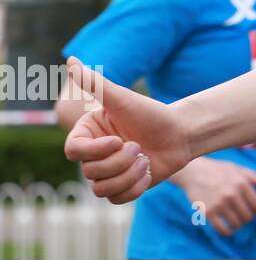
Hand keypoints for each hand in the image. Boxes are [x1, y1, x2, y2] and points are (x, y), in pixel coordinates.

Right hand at [63, 57, 194, 202]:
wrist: (180, 133)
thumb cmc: (152, 113)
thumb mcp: (123, 99)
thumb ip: (95, 83)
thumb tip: (71, 60)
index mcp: (88, 133)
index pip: (73, 151)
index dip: (95, 151)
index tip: (119, 141)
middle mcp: (94, 154)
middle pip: (89, 172)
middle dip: (120, 161)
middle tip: (140, 147)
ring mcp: (107, 172)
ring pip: (101, 189)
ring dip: (128, 176)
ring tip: (145, 160)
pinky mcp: (122, 186)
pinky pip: (116, 199)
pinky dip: (134, 188)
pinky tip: (148, 172)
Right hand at [172, 157, 255, 235]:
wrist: (194, 173)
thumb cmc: (218, 170)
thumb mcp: (237, 168)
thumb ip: (254, 176)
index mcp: (241, 183)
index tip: (255, 213)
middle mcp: (232, 194)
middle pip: (247, 216)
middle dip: (248, 219)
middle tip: (244, 218)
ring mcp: (219, 204)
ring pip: (236, 223)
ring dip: (238, 225)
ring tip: (237, 222)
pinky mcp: (208, 212)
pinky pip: (222, 229)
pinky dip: (227, 232)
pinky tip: (229, 230)